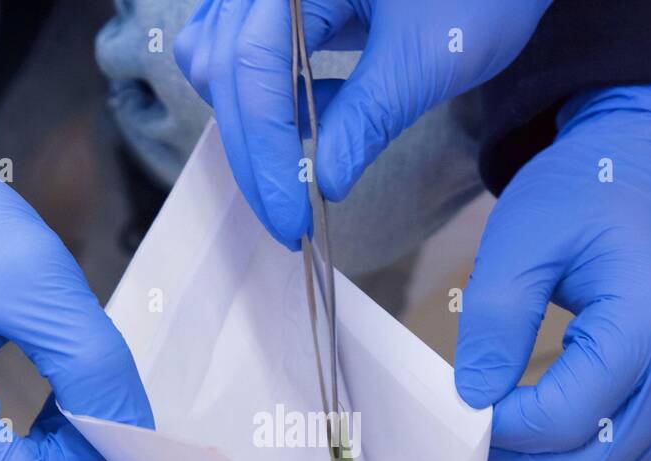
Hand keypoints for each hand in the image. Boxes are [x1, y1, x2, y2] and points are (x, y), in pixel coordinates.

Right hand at [175, 0, 551, 246]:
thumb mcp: (429, 55)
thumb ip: (369, 117)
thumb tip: (324, 184)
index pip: (254, 64)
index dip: (266, 152)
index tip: (289, 219)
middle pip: (226, 66)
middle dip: (255, 150)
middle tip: (288, 217)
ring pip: (221, 60)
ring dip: (257, 122)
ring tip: (307, 162)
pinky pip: (244, 50)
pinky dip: (270, 95)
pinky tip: (317, 117)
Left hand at [455, 86, 650, 460]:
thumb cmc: (594, 192)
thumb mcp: (522, 236)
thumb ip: (495, 320)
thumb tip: (475, 399)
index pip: (562, 421)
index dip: (501, 427)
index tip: (466, 402)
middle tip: (482, 427)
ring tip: (515, 425)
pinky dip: (590, 460)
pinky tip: (559, 422)